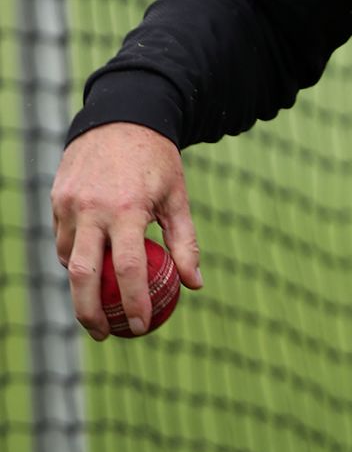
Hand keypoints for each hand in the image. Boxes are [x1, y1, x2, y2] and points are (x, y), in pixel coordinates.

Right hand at [50, 124, 201, 339]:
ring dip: (80, 285)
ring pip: (67, 258)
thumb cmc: (157, 162)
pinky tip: (88, 267)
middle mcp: (93, 208)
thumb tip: (194, 285)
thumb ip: (184, 242)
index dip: (133, 303)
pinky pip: (61, 238)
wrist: (122, 117)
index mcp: (128, 209)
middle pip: (83, 275)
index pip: (128, 269)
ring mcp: (69, 203)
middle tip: (104, 334)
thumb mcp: (177, 198)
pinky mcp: (56, 198)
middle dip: (89, 313)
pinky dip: (72, 256)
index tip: (139, 327)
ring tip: (98, 303)